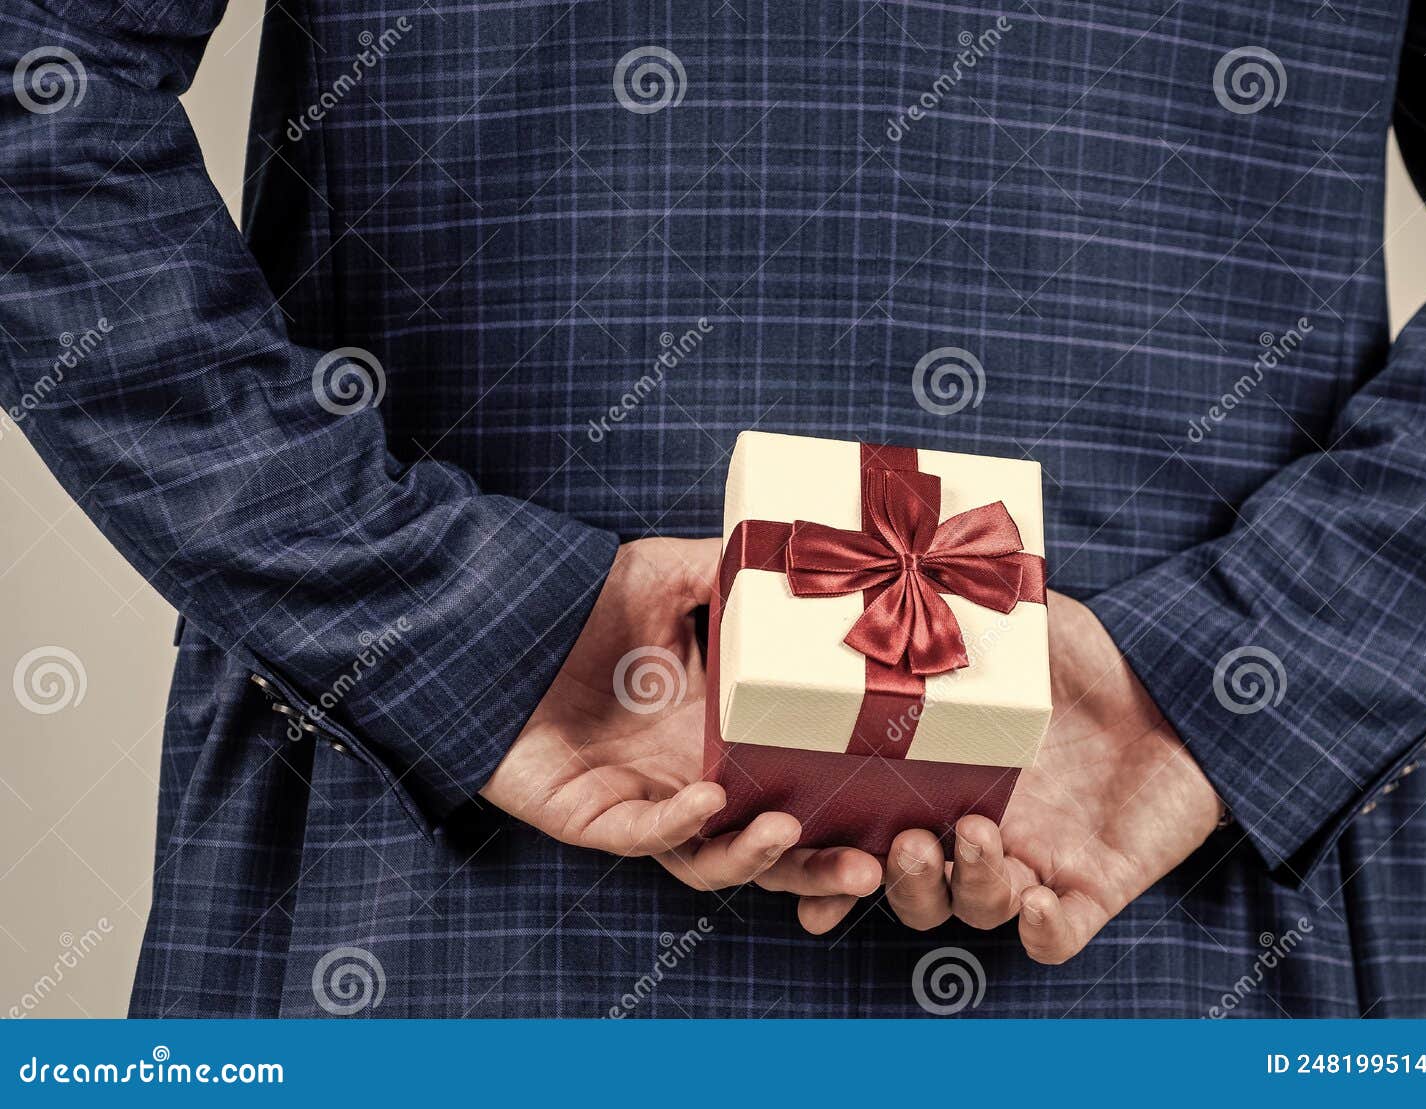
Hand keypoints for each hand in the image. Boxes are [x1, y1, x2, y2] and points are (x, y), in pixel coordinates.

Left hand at [481, 537, 880, 900]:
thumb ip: (733, 571)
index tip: (900, 805)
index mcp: (722, 731)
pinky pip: (645, 838)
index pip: (795, 783)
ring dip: (757, 859)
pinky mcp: (592, 816)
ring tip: (789, 831)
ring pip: (712, 860)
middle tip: (869, 871)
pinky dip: (680, 826)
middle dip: (821, 868)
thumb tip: (806, 553)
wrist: (495, 615)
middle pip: (769, 846)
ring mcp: (644, 802)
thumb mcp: (671, 573)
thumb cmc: (582, 598)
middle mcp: (693, 776)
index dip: (843, 806)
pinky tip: (707, 800)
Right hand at [828, 591, 1223, 959]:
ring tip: (978, 834)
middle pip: (916, 887)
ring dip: (964, 887)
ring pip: (977, 910)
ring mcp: (1037, 860)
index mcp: (949, 774)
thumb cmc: (1092, 656)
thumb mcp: (1017, 626)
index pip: (872, 826)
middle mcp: (983, 825)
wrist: (1185, 683)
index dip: (828, 851)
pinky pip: (1059, 938)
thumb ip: (957, 616)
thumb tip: (898, 575)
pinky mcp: (1097, 884)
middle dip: (901, 877)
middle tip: (904, 840)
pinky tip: (1037, 899)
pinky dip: (1042, 931)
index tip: (789, 848)